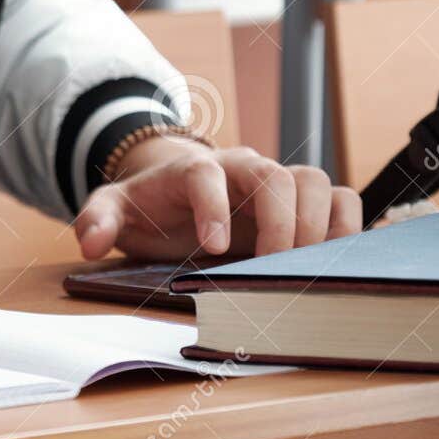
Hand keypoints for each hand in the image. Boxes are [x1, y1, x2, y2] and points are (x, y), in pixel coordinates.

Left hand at [73, 135, 361, 260]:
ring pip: (314, 181)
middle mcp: (241, 169)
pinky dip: (349, 227)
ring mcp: (276, 182)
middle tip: (273, 269)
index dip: (213, 207)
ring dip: (318, 225)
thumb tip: (89, 241)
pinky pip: (340, 199)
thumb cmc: (150, 206)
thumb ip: (98, 219)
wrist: (176, 195)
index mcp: (192, 169)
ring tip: (308, 269)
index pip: (205, 175)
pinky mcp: (303, 202)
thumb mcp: (114, 210)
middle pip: (274, 175)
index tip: (215, 249)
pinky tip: (339, 262)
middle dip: (279, 223)